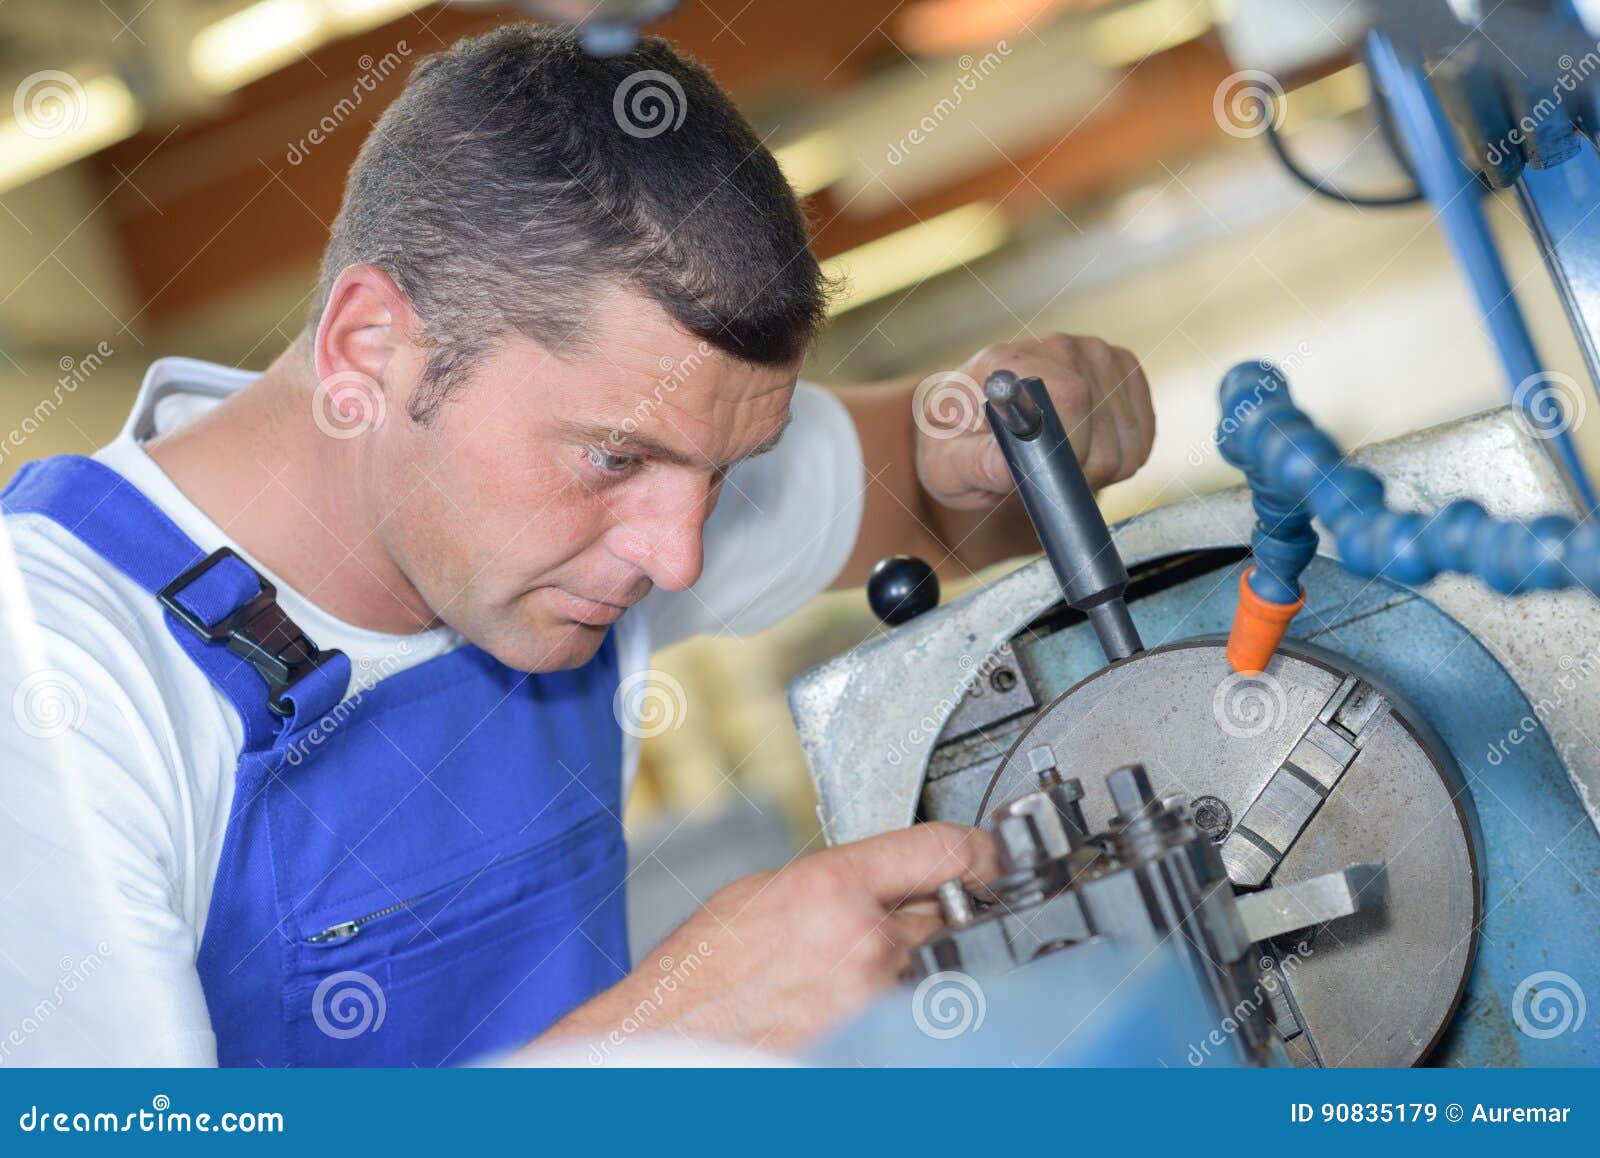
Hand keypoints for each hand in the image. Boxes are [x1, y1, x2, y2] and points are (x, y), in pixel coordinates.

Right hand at [536, 822, 996, 1056]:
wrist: (666, 1042)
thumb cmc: (697, 974)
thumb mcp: (764, 892)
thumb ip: (838, 879)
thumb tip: (892, 876)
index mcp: (832, 888)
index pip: (946, 850)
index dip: (979, 848)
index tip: (991, 853)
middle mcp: (863, 944)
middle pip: (950, 912)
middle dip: (936, 913)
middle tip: (906, 920)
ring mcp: (873, 1002)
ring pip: (933, 966)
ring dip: (914, 965)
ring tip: (853, 973)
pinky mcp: (873, 1044)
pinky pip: (909, 1012)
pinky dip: (896, 1006)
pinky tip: (850, 1006)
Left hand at [916, 334, 1154, 510]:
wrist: (972, 430)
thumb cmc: (955, 447)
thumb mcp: (946, 467)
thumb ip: (973, 464)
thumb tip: (1006, 464)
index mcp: (1005, 361)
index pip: (1069, 397)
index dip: (1069, 450)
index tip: (1046, 478)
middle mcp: (1055, 345)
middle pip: (1103, 421)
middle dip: (1080, 469)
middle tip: (1043, 479)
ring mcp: (1094, 353)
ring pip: (1127, 437)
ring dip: (1100, 468)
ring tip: (1058, 465)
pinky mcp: (1122, 371)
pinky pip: (1142, 436)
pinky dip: (1120, 459)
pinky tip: (1084, 454)